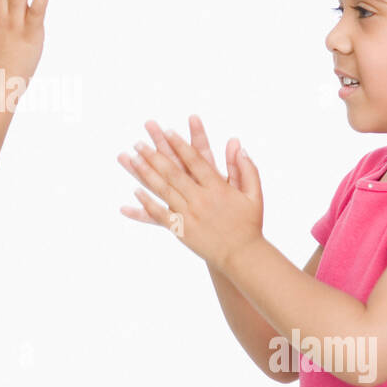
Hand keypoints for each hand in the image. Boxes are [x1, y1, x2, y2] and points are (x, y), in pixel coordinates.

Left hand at [117, 115, 263, 270]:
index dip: (180, 144)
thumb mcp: (254, 194)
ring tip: (132, 159)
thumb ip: (247, 169)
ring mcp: (190, 215)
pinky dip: (147, 203)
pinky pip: (160, 214)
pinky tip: (135, 191)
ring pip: (164, 190)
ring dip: (146, 173)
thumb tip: (238, 146)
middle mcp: (201, 199)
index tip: (167, 131)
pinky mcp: (182, 230)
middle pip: (173, 172)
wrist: (241, 255)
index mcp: (218, 188)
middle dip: (155, 155)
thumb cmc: (249, 224)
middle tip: (139, 142)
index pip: (195, 160)